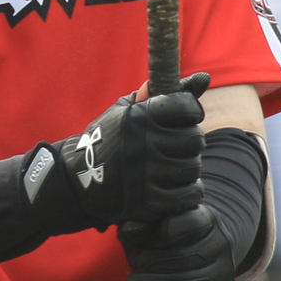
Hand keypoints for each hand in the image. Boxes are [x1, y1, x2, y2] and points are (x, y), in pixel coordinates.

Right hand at [23, 73, 208, 232]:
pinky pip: (188, 194)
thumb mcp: (126, 109)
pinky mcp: (149, 202)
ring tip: (171, 165)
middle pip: (195, 139)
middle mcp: (143, 145)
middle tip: (176, 144)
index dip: (190, 110)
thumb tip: (204, 78)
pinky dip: (186, 190)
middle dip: (189, 140)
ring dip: (187, 166)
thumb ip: (162, 94)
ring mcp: (146, 175)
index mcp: (139, 117)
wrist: (77, 181)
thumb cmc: (108, 138)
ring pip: (193, 167)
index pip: (186, 107)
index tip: (184, 116)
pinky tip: (173, 185)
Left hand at [121, 205, 235, 280]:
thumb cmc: (169, 239)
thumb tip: (128, 232)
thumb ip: (142, 226)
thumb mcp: (155, 225)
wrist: (199, 256)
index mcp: (206, 220)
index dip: (159, 235)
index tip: (140, 244)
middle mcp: (221, 245)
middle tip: (132, 272)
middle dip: (151, 265)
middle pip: (186, 257)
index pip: (189, 224)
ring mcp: (225, 273)